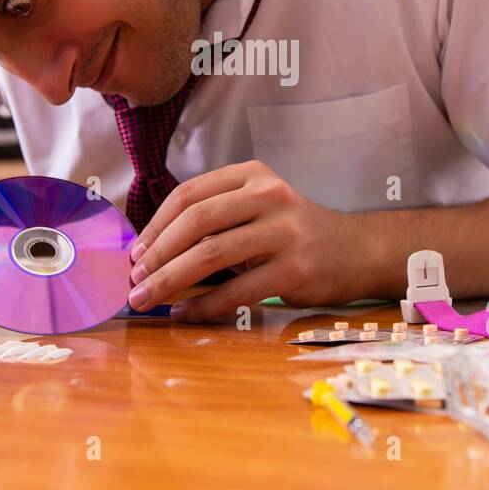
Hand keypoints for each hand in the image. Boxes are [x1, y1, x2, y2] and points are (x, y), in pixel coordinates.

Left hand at [126, 160, 360, 320]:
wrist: (355, 251)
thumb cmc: (293, 233)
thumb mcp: (258, 208)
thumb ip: (216, 218)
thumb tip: (151, 250)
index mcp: (252, 175)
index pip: (190, 194)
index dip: (156, 225)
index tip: (135, 253)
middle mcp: (270, 196)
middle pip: (196, 221)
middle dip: (157, 254)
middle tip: (134, 280)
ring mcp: (284, 232)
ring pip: (211, 255)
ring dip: (170, 281)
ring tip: (147, 298)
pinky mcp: (294, 270)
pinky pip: (236, 291)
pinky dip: (203, 306)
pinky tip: (183, 314)